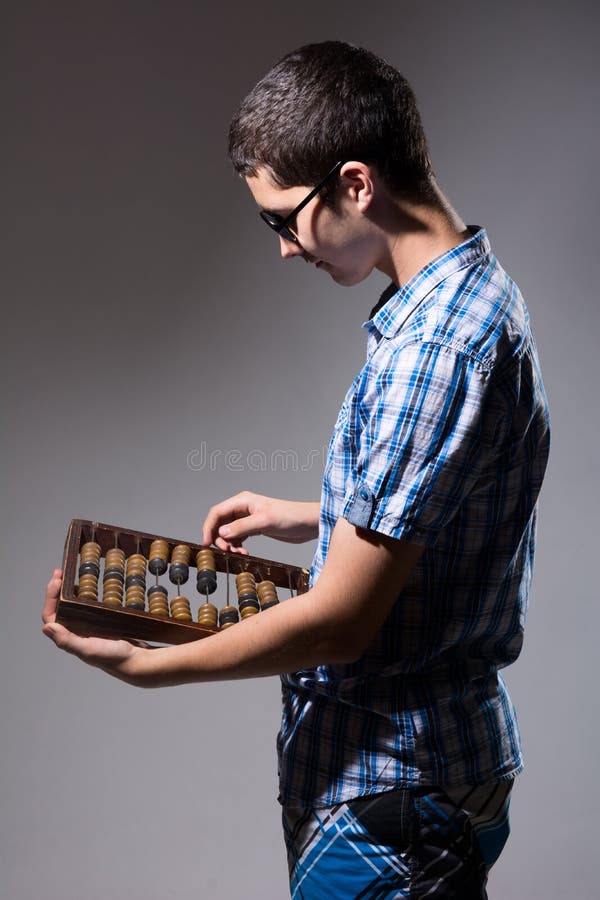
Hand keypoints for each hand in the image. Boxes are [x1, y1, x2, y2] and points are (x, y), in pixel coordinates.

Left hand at [42, 569, 142, 683]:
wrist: (135, 660)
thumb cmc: (112, 657)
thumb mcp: (88, 649)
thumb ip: (67, 640)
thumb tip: (46, 627)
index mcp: (68, 637)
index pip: (50, 615)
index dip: (50, 596)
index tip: (57, 579)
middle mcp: (75, 631)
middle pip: (59, 607)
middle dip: (57, 588)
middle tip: (61, 571)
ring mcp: (87, 626)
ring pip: (73, 605)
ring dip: (70, 589)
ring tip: (71, 574)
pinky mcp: (99, 622)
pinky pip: (88, 605)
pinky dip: (86, 593)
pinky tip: (91, 585)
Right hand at [202, 492, 319, 552]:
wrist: (308, 523)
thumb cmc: (290, 517)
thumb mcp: (265, 522)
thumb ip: (242, 527)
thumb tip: (221, 533)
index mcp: (243, 501)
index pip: (217, 512)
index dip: (209, 527)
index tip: (207, 543)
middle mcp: (243, 508)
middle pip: (220, 523)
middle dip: (220, 538)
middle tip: (227, 551)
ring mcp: (248, 518)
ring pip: (228, 532)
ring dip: (229, 544)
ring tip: (239, 553)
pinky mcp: (255, 528)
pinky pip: (238, 537)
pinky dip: (237, 545)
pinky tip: (244, 552)